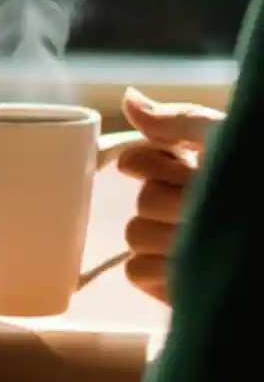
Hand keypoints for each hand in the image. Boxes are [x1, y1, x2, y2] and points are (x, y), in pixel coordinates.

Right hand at [118, 87, 222, 302]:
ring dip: (173, 237)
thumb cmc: (260, 182)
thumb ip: (180, 121)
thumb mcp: (228, 141)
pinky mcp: (168, 284)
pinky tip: (195, 267)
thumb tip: (130, 97)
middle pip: (141, 199)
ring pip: (136, 234)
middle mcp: (180, 207)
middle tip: (212, 206)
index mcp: (194, 170)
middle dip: (176, 202)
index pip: (139, 160)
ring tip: (216, 240)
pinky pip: (136, 270)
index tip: (188, 164)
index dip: (156, 163)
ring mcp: (173, 247)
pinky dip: (162, 270)